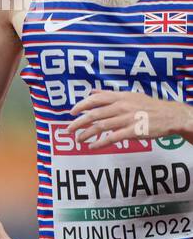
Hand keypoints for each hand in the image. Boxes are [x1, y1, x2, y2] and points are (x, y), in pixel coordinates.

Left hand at [66, 90, 192, 147]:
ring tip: (78, 140)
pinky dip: (100, 143)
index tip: (71, 112)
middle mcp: (122, 107)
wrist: (170, 115)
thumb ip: (109, 94)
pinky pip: (112, 138)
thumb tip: (91, 91)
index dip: (81, 106)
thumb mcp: (130, 95)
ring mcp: (127, 119)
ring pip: (100, 127)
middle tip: (68, 129)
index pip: (95, 100)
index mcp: (120, 97)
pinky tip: (92, 147)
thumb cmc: (149, 106)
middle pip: (94, 115)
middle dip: (78, 123)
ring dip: (86, 134)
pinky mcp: (133, 131)